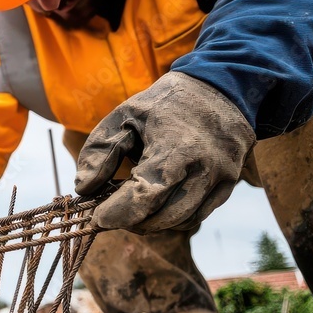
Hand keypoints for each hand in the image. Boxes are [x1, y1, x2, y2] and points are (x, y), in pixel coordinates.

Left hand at [75, 72, 254, 233]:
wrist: (221, 88)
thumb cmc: (165, 103)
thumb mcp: (124, 115)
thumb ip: (100, 152)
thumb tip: (83, 189)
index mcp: (175, 146)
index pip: (144, 194)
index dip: (118, 213)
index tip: (97, 219)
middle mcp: (203, 166)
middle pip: (163, 215)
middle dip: (131, 221)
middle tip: (110, 215)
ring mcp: (220, 178)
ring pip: (181, 220)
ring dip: (151, 223)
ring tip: (130, 210)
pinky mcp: (229, 185)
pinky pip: (198, 216)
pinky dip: (173, 219)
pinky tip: (155, 206)